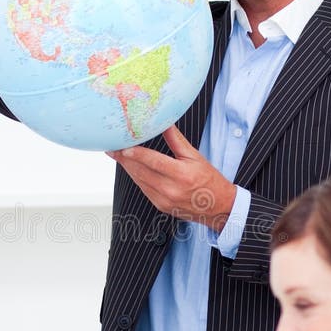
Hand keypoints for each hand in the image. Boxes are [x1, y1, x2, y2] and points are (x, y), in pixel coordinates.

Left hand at [107, 126, 236, 231]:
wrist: (218, 207)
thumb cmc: (208, 180)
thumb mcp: (195, 156)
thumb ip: (176, 140)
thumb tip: (164, 122)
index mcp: (181, 174)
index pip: (153, 162)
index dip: (136, 154)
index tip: (123, 147)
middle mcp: (171, 189)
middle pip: (141, 171)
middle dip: (125, 159)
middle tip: (112, 147)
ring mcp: (164, 200)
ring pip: (139, 180)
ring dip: (127, 167)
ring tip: (117, 155)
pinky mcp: (160, 205)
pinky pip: (143, 189)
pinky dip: (136, 177)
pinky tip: (131, 168)